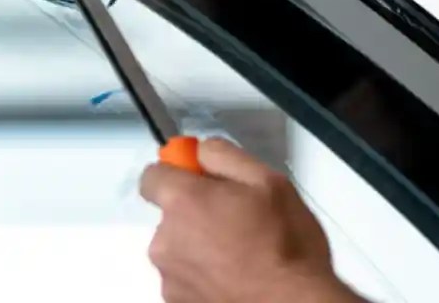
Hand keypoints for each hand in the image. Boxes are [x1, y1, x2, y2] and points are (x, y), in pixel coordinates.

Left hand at [139, 137, 363, 302]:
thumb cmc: (285, 246)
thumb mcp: (269, 183)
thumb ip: (225, 156)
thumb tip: (199, 151)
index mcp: (182, 202)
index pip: (152, 176)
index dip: (176, 175)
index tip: (200, 182)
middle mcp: (164, 239)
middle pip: (169, 216)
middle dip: (195, 215)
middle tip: (236, 224)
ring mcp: (168, 277)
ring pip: (178, 250)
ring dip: (199, 249)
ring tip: (240, 258)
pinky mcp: (175, 302)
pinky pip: (185, 279)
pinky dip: (203, 278)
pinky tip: (234, 280)